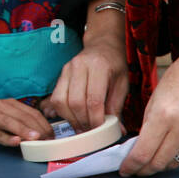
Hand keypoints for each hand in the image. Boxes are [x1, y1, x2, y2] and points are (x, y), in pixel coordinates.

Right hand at [0, 93, 51, 145]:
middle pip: (24, 117)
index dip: (44, 124)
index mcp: (11, 104)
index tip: (53, 135)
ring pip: (11, 123)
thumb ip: (22, 121)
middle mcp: (2, 107)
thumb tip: (42, 134)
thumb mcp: (7, 115)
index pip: (32, 113)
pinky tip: (16, 141)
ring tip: (37, 138)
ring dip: (25, 131)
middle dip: (39, 129)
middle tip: (49, 140)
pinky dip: (7, 138)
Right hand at [43, 6, 127, 131]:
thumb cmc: (115, 65)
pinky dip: (63, 112)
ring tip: (82, 127)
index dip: (96, 119)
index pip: (94, 99)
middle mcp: (80, 66)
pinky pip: (56, 98)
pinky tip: (74, 118)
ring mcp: (67, 69)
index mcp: (99, 67)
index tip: (100, 130)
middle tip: (91, 132)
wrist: (102, 45)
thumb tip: (117, 131)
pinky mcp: (60, 74)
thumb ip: (117, 107)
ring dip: (71, 119)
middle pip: (75, 102)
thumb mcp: (122, 84)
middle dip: (83, 121)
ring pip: (61, 101)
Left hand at [120, 42, 178, 175]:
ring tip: (151, 160)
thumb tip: (138, 149)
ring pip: (174, 163)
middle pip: (158, 163)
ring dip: (160, 165)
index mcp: (164, 115)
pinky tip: (169, 147)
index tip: (125, 169)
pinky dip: (175, 155)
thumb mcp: (154, 99)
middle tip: (135, 169)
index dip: (131, 166)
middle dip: (144, 170)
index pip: (143, 153)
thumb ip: (147, 127)